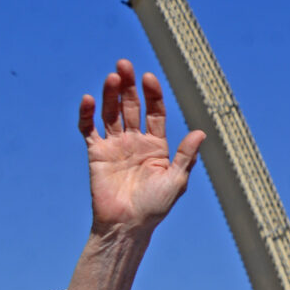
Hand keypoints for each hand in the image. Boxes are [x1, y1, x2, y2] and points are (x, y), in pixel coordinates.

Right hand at [78, 60, 204, 237]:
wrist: (128, 225)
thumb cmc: (155, 207)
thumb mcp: (176, 180)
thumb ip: (186, 155)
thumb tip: (202, 132)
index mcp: (157, 146)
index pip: (155, 113)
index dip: (152, 94)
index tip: (148, 78)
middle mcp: (136, 141)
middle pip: (131, 106)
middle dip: (128, 86)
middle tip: (123, 65)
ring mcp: (115, 145)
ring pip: (111, 112)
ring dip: (110, 94)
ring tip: (111, 77)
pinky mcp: (96, 153)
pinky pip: (89, 129)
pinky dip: (87, 114)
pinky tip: (89, 99)